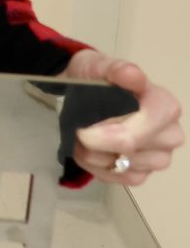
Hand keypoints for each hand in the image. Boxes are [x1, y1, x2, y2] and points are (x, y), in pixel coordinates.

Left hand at [62, 50, 183, 184]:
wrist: (80, 95)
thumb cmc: (94, 80)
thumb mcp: (98, 66)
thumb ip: (116, 70)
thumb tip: (132, 75)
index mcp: (165, 106)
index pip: (144, 127)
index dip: (110, 133)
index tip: (82, 129)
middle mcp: (170, 134)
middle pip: (132, 148)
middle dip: (96, 143)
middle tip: (76, 131)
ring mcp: (160, 157)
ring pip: (126, 167)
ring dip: (94, 157)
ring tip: (79, 141)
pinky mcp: (144, 173)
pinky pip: (122, 180)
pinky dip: (99, 170)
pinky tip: (88, 154)